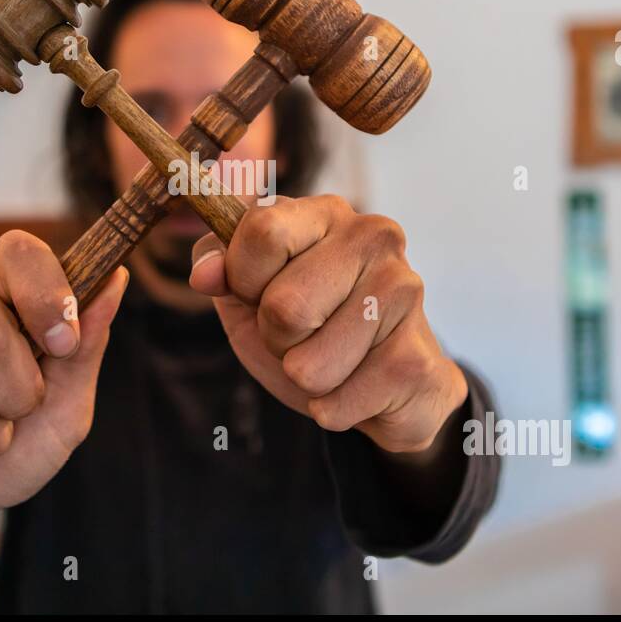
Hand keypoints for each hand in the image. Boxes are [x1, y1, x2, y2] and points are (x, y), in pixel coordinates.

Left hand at [188, 196, 466, 456]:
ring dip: (305, 376)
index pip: (262, 231)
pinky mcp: (416, 358)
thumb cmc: (313, 327)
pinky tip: (358, 388)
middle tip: (303, 334)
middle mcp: (374, 238)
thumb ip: (219, 264)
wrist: (387, 384)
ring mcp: (404, 292)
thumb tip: (205, 274)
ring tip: (333, 359)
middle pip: (284, 306)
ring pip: (308, 364)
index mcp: (326, 213)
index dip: (244, 278)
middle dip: (277, 338)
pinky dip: (332, 409)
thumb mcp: (251, 290)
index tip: (260, 291)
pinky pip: (336, 403)